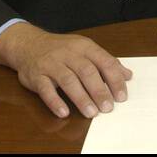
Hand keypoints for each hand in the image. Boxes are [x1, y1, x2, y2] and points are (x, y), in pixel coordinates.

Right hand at [0, 22, 132, 118]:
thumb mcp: (85, 50)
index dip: (114, 79)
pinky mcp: (36, 76)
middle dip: (99, 91)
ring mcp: (51, 64)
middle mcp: (69, 54)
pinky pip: (45, 89)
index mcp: (85, 47)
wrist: (28, 44)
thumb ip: (106, 62)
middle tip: (108, 107)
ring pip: (68, 80)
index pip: (104, 62)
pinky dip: (55, 101)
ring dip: (81, 98)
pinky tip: (64, 112)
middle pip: (87, 72)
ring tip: (91, 113)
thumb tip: (128, 75)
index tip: (121, 97)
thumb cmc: (62, 50)